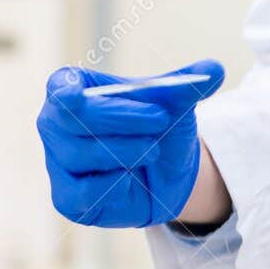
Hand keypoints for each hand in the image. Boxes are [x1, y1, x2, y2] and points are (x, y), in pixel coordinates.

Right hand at [37, 60, 224, 228]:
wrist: (161, 173)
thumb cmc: (155, 129)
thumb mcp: (172, 104)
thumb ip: (188, 86)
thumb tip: (214, 69)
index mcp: (72, 89)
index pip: (60, 86)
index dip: (64, 91)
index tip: (75, 95)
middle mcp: (54, 124)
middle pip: (72, 120)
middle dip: (120, 118)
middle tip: (162, 119)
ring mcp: (57, 162)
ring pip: (82, 155)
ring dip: (127, 151)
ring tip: (152, 150)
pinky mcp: (66, 198)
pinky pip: (85, 191)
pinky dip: (115, 183)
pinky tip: (131, 178)